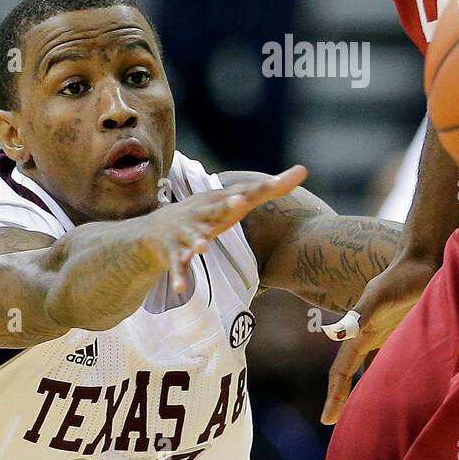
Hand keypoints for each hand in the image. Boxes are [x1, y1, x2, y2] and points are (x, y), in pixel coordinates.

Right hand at [151, 166, 306, 291]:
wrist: (154, 230)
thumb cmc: (206, 214)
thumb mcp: (235, 202)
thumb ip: (269, 190)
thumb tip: (304, 170)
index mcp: (219, 201)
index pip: (243, 194)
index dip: (260, 190)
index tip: (277, 183)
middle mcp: (202, 213)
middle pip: (215, 209)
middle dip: (226, 206)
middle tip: (238, 202)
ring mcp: (186, 233)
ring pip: (193, 237)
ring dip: (197, 241)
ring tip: (203, 246)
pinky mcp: (174, 252)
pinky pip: (177, 266)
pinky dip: (179, 276)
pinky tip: (181, 289)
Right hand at [320, 252, 437, 424]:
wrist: (427, 258)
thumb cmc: (403, 277)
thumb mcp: (379, 296)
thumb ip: (359, 315)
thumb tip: (334, 333)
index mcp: (359, 332)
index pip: (341, 370)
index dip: (334, 395)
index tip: (327, 420)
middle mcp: (371, 337)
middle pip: (352, 374)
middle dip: (344, 398)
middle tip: (338, 426)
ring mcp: (390, 337)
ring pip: (373, 371)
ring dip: (367, 391)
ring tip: (366, 416)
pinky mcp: (409, 335)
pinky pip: (394, 363)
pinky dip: (391, 379)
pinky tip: (399, 393)